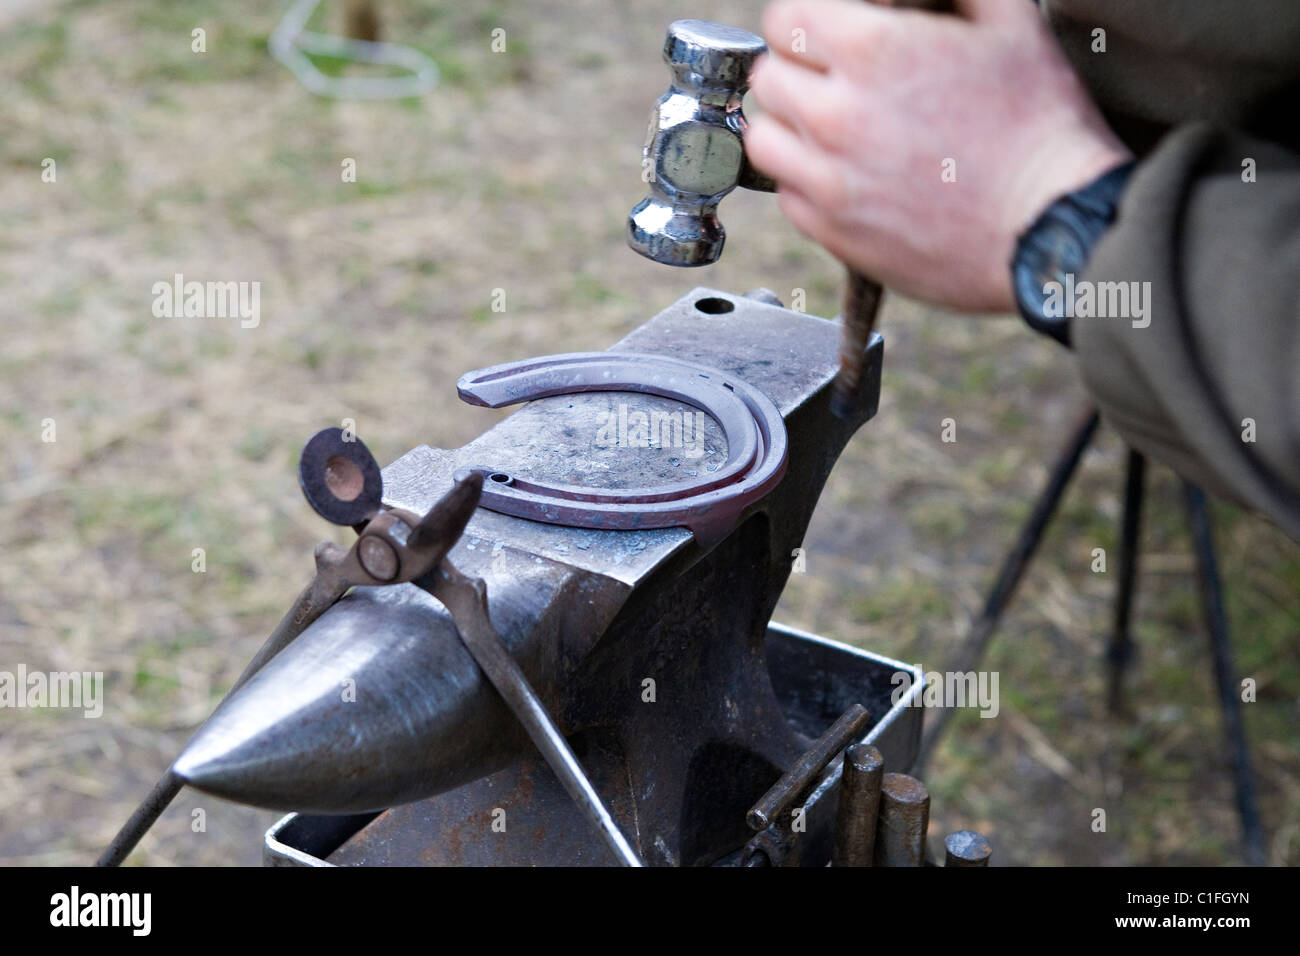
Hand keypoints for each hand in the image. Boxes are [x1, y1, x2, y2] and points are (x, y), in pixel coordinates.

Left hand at [746, 0, 1132, 311]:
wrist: (1051, 228)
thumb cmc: (1040, 126)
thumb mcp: (1010, 21)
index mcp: (872, 50)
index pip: (783, 20)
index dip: (805, 24)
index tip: (824, 38)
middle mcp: (836, 114)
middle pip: (768, 78)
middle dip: (797, 73)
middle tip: (834, 84)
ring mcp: (829, 180)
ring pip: (764, 140)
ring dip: (790, 130)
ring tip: (829, 132)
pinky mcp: (833, 232)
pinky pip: (786, 197)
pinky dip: (806, 184)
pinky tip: (848, 177)